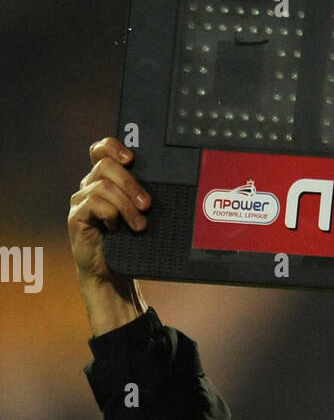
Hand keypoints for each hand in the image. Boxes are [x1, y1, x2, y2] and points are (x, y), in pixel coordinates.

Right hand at [67, 136, 149, 286]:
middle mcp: (89, 185)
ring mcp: (81, 200)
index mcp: (104, 179)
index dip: (113, 147)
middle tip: (147, 205)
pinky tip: (117, 227)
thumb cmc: (128, 241)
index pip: (101, 150)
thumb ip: (142, 196)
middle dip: (131, 184)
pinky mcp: (76, 217)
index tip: (132, 159)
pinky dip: (111, 214)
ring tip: (139, 225)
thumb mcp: (139, 214)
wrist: (111, 272)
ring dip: (126, 205)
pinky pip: (94, 204)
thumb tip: (169, 183)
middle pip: (106, 166)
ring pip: (103, 187)